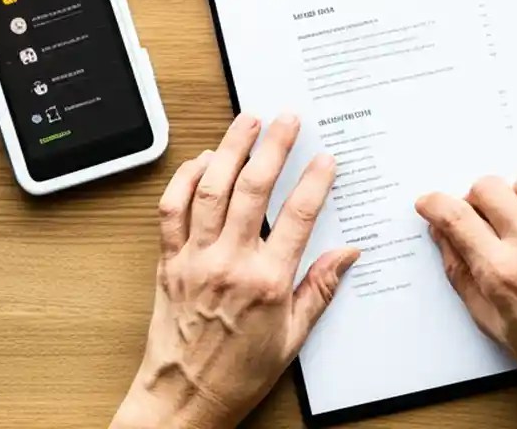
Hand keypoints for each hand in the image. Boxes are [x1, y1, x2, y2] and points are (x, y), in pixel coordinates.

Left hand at [112, 114, 359, 428]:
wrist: (185, 397)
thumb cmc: (237, 373)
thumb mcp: (292, 337)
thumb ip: (319, 289)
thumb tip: (347, 254)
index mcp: (267, 283)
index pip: (297, 216)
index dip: (315, 181)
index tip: (326, 159)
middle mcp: (228, 263)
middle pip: (253, 189)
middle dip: (274, 147)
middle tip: (287, 119)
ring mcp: (195, 258)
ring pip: (211, 189)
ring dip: (230, 149)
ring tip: (247, 122)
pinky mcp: (169, 261)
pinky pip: (172, 209)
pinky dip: (185, 179)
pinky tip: (202, 161)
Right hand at [416, 175, 516, 428]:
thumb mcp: (492, 324)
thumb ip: (462, 275)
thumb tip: (443, 238)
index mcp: (501, 274)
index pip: (456, 217)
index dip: (435, 203)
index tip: (430, 203)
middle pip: (488, 188)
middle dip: (473, 198)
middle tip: (479, 217)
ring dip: (514, 195)